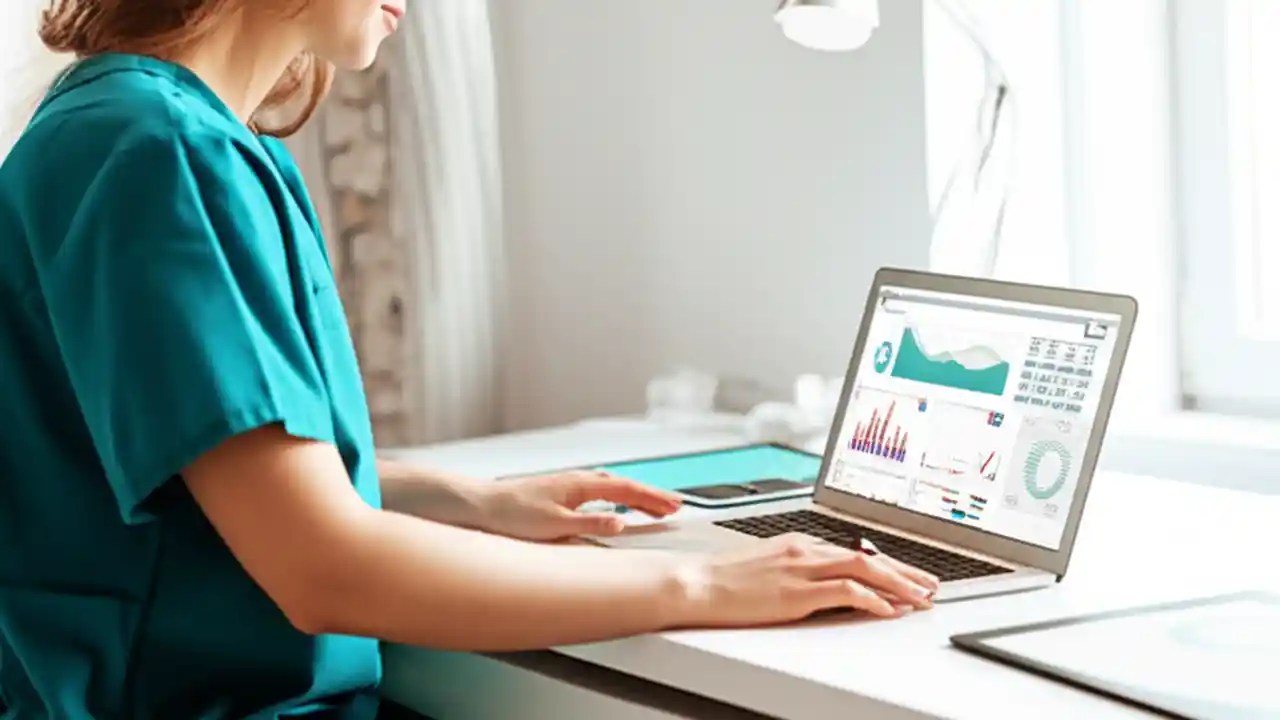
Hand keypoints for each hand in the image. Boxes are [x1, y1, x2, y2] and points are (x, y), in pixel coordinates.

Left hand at [473, 471, 682, 541]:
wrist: (481, 506)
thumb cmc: (513, 515)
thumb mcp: (555, 526)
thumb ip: (590, 524)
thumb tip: (620, 525)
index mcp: (582, 485)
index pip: (627, 491)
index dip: (652, 498)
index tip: (674, 506)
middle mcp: (579, 481)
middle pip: (624, 486)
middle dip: (651, 496)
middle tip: (676, 506)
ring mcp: (571, 485)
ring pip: (613, 488)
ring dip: (636, 497)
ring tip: (655, 507)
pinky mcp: (562, 492)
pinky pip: (601, 492)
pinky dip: (618, 497)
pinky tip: (618, 505)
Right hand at [675, 534, 940, 624]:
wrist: (696, 583)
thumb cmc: (723, 579)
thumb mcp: (766, 568)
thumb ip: (796, 571)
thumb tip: (821, 587)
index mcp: (799, 543)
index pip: (853, 551)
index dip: (886, 564)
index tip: (907, 576)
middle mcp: (805, 549)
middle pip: (868, 555)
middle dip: (904, 571)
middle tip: (930, 585)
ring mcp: (802, 569)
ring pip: (865, 568)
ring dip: (899, 584)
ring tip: (920, 599)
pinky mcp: (797, 591)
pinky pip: (846, 591)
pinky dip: (872, 599)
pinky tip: (887, 609)